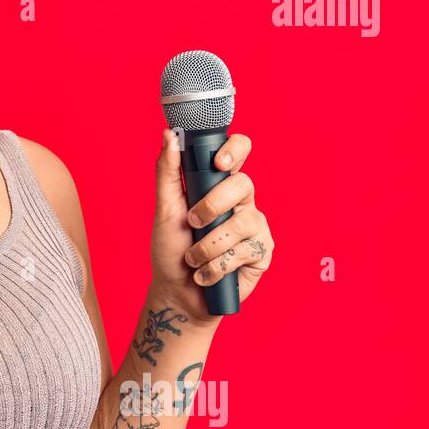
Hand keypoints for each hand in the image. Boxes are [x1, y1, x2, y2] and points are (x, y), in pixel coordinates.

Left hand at [150, 128, 274, 323]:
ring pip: (242, 223)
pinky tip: (206, 274)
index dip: (235, 149)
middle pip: (243, 184)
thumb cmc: (171, 250)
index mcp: (219, 184)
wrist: (178, 293)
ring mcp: (255, 226)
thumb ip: (168, 172)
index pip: (239, 151)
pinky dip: (217, 266)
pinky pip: (245, 251)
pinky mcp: (263, 252)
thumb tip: (169, 135)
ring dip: (208, 245)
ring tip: (193, 259)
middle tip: (192, 223)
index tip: (218, 163)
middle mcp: (241, 202)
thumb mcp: (164, 210)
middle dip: (212, 205)